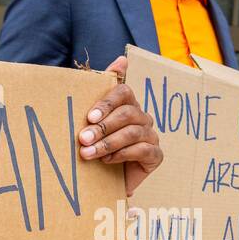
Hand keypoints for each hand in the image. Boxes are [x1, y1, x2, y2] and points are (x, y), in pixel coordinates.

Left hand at [81, 55, 162, 196]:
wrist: (104, 180)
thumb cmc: (97, 146)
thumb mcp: (93, 121)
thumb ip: (101, 90)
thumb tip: (122, 59)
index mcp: (128, 104)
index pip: (124, 92)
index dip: (107, 102)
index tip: (89, 117)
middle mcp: (142, 117)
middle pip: (127, 113)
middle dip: (103, 127)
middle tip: (83, 139)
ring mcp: (151, 136)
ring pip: (133, 133)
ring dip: (108, 143)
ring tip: (89, 153)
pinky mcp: (156, 156)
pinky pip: (143, 150)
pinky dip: (122, 155)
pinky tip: (107, 161)